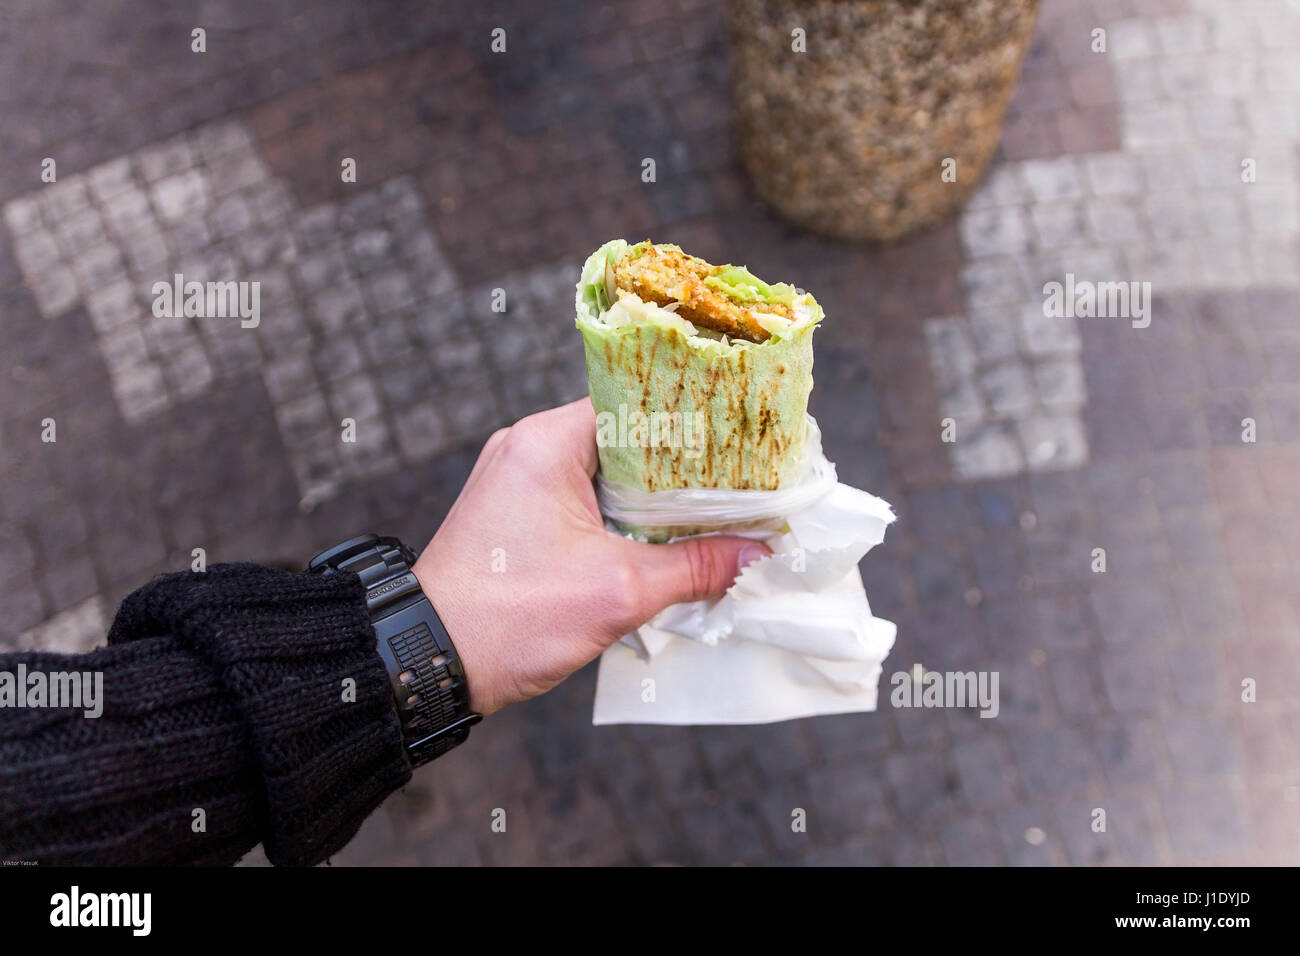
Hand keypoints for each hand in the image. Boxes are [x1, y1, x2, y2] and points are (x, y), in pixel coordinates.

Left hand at [412, 397, 768, 715]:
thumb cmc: (509, 618)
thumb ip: (694, 567)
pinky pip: (586, 500)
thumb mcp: (617, 592)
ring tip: (716, 511)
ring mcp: (520, 481)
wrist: (427, 662)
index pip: (637, 402)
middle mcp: (530, 447)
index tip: (742, 438)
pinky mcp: (518, 515)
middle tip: (742, 480)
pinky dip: (625, 517)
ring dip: (655, 497)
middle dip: (684, 465)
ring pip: (609, 473)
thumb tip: (757, 553)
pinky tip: (666, 541)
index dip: (695, 418)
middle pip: (628, 438)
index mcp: (547, 441)